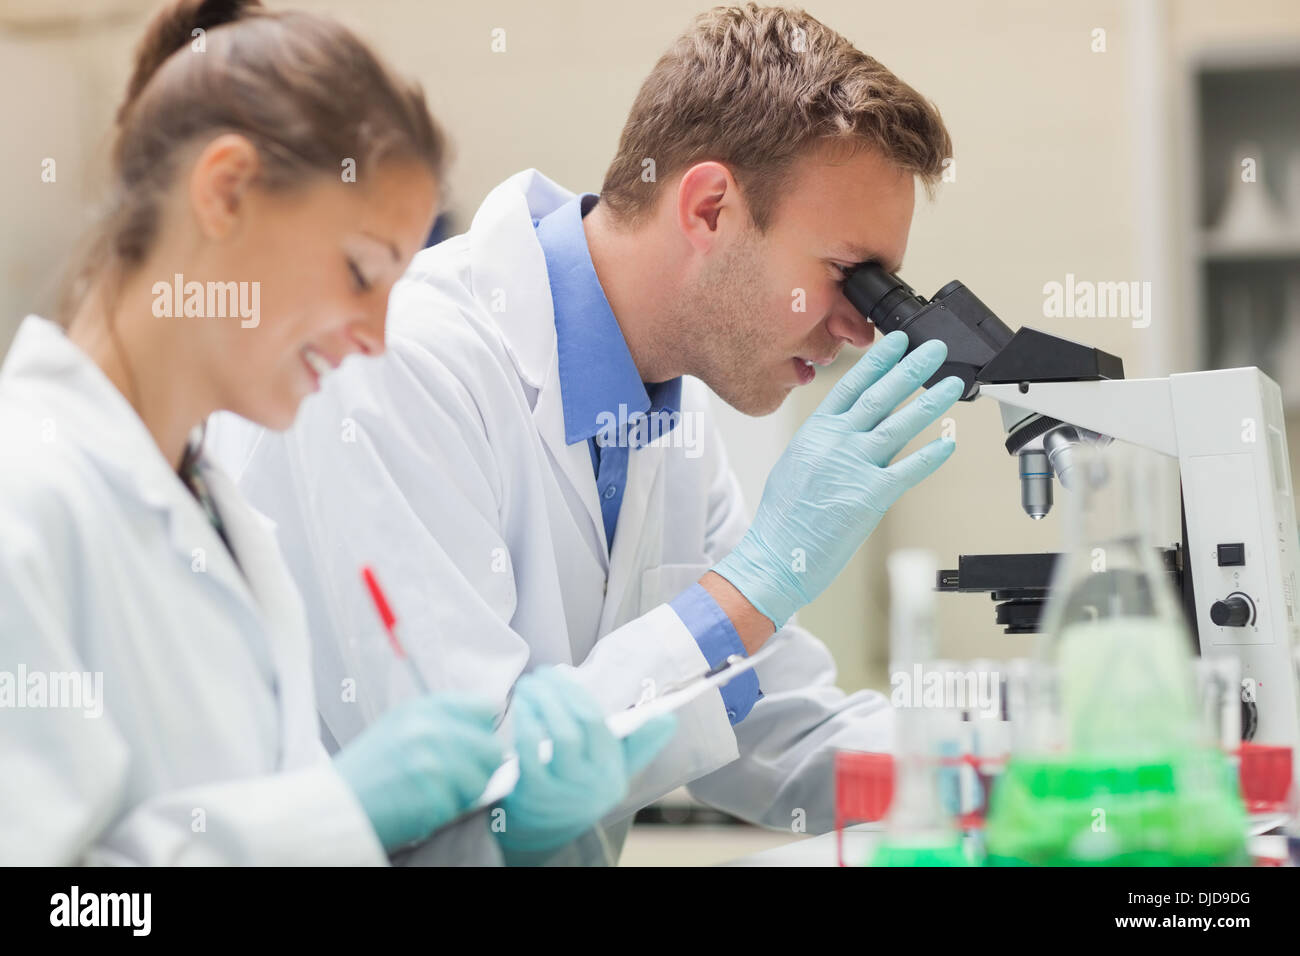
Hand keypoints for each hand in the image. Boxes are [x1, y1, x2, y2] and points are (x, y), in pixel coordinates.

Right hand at [333, 694, 503, 850]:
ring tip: (431, 795)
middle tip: (449, 783)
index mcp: (423, 708)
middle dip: (478, 769)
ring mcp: (432, 759)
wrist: (333, 808)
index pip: (484, 707)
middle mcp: (430, 727)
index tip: (470, 748)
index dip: (481, 732)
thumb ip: (443, 723)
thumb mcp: (402, 729)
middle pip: (491, 747)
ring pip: (482, 779)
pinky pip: (464, 805)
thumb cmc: (370, 774)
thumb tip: (488, 727)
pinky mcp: (432, 793)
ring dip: (464, 794)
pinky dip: (448, 812)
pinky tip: (421, 808)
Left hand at [496, 669, 675, 854]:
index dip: (577, 692)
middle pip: (583, 724)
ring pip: (562, 737)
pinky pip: (531, 754)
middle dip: (559, 691)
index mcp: (613, 770)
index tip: (558, 672)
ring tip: (528, 688)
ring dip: (541, 704)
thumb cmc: (580, 784)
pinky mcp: (535, 796)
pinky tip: (519, 711)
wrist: (545, 830)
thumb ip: (639, 742)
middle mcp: (595, 783)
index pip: (600, 722)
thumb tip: (668, 719)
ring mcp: (565, 791)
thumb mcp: (611, 769)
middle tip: (539, 674)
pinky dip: (525, 725)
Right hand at [713, 331, 962, 628]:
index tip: (897, 342)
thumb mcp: (796, 464)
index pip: (852, 385)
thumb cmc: (782, 519)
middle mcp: (835, 443)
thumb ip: (824, 444)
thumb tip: (849, 432)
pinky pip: (910, 469)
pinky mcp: (871, 495)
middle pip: (881, 395)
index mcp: (815, 432)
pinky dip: (932, 455)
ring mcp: (853, 466)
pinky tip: (949, 442)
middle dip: (912, 368)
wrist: (776, 556)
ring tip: (953, 384)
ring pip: (901, 424)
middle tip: (934, 350)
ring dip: (931, 401)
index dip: (878, 360)